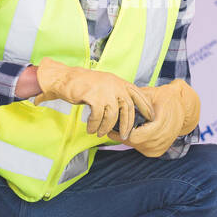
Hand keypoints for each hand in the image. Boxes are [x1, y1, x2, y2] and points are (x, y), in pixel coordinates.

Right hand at [33, 58, 152, 137]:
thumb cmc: (85, 85)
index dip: (146, 107)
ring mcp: (104, 90)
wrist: (65, 79)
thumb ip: (117, 94)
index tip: (151, 117)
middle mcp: (114, 84)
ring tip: (100, 133)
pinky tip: (91, 129)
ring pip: (112, 115)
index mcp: (119, 82)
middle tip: (124, 136)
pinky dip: (94, 125)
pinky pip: (98, 116)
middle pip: (127, 109)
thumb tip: (126, 112)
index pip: (138, 94)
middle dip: (127, 125)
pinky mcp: (93, 96)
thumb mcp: (105, 85)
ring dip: (106, 128)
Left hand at [106, 79, 199, 157]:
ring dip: (128, 136)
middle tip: (118, 120)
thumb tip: (116, 104)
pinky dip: (135, 139)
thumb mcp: (149, 94)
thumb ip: (134, 100)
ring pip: (134, 145)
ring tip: (128, 123)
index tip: (118, 118)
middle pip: (133, 141)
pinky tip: (137, 129)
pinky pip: (139, 147)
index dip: (124, 127)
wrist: (181, 108)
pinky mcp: (156, 152)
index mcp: (160, 126)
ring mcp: (159, 148)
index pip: (134, 136)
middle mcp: (161, 140)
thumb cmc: (164, 98)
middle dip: (124, 131)